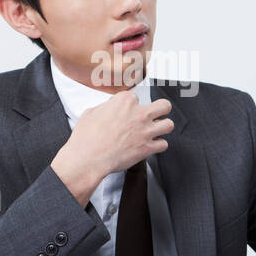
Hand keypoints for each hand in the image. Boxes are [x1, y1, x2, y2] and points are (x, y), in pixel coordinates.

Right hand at [51, 92, 173, 204]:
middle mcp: (138, 114)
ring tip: (157, 129)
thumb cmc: (86, 137)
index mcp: (125, 101)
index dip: (131, 106)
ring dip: (163, 127)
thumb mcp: (91, 113)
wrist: (88, 158)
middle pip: (164, 106)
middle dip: (161, 109)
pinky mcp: (147, 148)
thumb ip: (105, 108)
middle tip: (156, 113)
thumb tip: (108, 109)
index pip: (136, 97)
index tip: (126, 112)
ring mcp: (145, 131)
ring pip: (169, 125)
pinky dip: (158, 145)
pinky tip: (152, 145)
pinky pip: (164, 144)